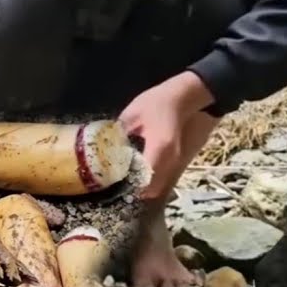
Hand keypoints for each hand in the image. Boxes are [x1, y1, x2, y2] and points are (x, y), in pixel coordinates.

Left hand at [119, 71, 212, 199]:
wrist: (183, 98)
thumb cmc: (156, 103)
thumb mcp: (131, 116)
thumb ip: (118, 136)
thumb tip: (104, 150)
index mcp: (160, 147)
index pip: (144, 177)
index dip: (129, 184)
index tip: (114, 182)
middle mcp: (171, 159)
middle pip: (152, 188)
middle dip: (135, 188)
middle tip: (117, 181)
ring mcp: (177, 162)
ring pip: (159, 186)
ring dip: (143, 186)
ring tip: (125, 176)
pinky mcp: (177, 162)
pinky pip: (163, 178)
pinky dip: (151, 180)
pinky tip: (137, 170)